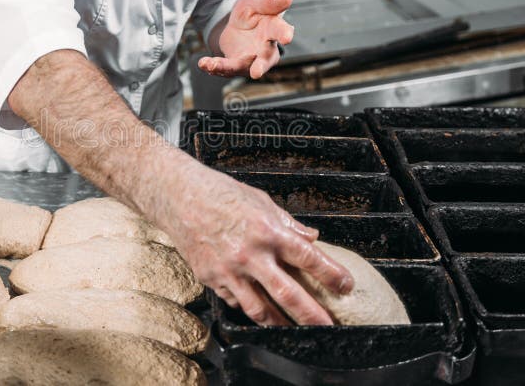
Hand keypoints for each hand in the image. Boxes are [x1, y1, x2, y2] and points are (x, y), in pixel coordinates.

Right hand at [168, 167, 353, 325]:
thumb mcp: (260, 200)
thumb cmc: (219, 194)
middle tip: (328, 326)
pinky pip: (235, 301)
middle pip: (288, 294)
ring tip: (294, 330)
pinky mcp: (211, 279)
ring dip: (280, 323)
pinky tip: (258, 307)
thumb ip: (287, 223)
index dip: (330, 274)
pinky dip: (249, 306)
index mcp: (267, 230)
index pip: (308, 257)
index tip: (345, 285)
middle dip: (312, 314)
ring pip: (260, 309)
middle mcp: (250, 254)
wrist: (179, 197)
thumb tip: (310, 238)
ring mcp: (229, 270)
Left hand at [198, 0, 294, 79]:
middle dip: (261, 66)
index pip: (281, 31)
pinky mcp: (236, 64)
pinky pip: (226, 68)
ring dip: (227, 68)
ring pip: (242, 66)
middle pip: (265, 59)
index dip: (284, 34)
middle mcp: (265, 48)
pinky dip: (214, 66)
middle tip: (256, 72)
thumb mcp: (257, 0)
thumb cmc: (254, 10)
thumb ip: (269, 1)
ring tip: (212, 65)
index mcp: (274, 29)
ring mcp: (251, 59)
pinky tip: (203, 63)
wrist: (238, 21)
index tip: (287, 37)